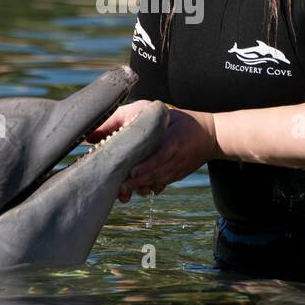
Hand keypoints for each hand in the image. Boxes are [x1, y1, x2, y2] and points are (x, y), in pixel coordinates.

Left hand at [89, 102, 217, 202]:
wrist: (210, 135)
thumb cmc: (176, 118)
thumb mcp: (154, 110)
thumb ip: (124, 117)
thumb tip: (94, 131)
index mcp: (172, 140)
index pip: (159, 155)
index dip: (146, 165)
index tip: (132, 172)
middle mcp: (175, 157)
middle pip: (155, 173)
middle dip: (137, 182)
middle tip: (120, 189)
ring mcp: (177, 168)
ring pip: (157, 182)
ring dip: (141, 188)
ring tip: (124, 194)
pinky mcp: (177, 175)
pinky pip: (162, 184)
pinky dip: (150, 188)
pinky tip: (138, 190)